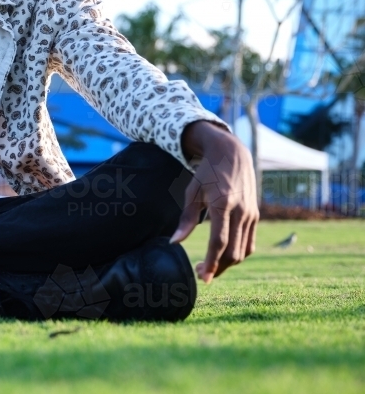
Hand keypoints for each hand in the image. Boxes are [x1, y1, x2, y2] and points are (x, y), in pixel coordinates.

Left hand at [171, 120, 258, 282]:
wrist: (231, 155)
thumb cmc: (207, 174)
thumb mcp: (192, 192)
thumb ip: (186, 220)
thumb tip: (174, 243)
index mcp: (222, 204)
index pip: (218, 242)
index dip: (211, 262)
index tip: (202, 276)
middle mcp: (240, 211)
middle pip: (233, 251)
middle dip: (217, 267)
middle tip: (201, 273)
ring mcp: (251, 214)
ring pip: (243, 250)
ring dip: (228, 264)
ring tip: (210, 267)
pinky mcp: (255, 215)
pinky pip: (249, 242)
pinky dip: (238, 254)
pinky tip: (224, 256)